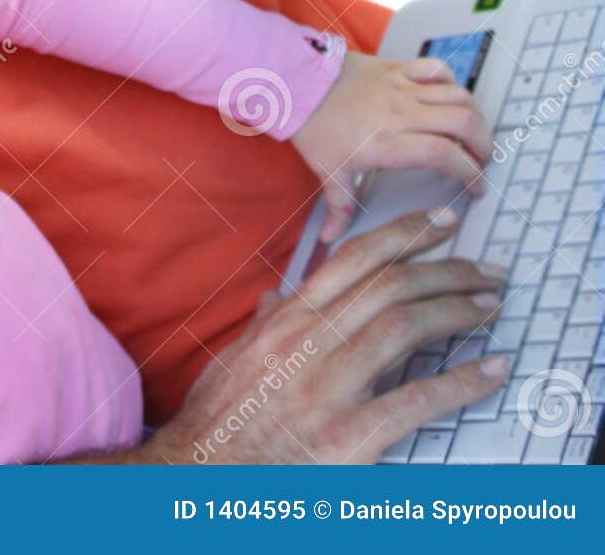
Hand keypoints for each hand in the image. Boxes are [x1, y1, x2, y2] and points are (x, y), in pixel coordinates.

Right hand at [142, 208, 507, 462]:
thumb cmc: (219, 416)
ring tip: (489, 306)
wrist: (204, 471)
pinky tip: (492, 370)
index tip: (440, 224)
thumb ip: (264, 325)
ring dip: (456, 311)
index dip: (403, 234)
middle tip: (484, 270)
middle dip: (445, 270)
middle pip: (389, 286)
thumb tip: (277, 298)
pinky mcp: (348, 434)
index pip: (353, 261)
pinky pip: (416, 400)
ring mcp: (328, 387)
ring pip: (404, 327)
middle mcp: (308, 343)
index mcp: (286, 321)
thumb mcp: (234, 356)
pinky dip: (462, 382)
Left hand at [291, 52, 490, 242]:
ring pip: (458, 96)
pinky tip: (448, 98)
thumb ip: (338, 206)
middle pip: (463, 124)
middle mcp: (402, 113)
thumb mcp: (326, 170)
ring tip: (472, 134)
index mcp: (388, 142)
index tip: (476, 188)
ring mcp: (402, 87)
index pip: (445, 155)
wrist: (294, 81)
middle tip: (481, 161)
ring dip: (474, 116)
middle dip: (483, 145)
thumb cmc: (312, 126)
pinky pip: (437, 69)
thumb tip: (333, 238)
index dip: (470, 173)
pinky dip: (451, 82)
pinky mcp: (397, 68)